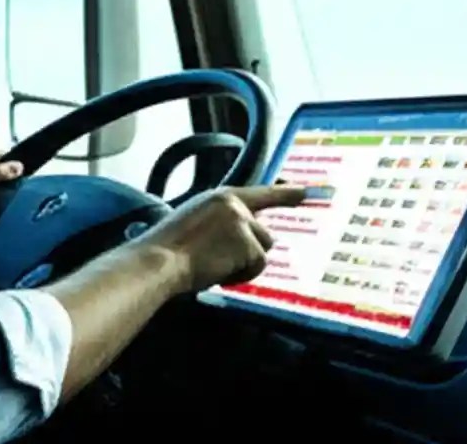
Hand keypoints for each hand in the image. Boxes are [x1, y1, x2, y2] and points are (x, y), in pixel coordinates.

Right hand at [138, 185, 305, 292]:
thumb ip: (219, 220)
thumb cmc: (167, 247)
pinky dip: (241, 275)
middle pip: (263, 233)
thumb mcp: (194, 219)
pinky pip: (257, 267)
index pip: (260, 193)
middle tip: (218, 261)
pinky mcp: (249, 245)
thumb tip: (237, 237)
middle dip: (248, 252)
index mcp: (220, 196)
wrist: (161, 260)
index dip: (285, 194)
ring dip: (243, 264)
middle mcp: (236, 205)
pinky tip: (217, 272)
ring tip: (212, 265)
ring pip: (262, 251)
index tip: (306, 192)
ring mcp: (244, 224)